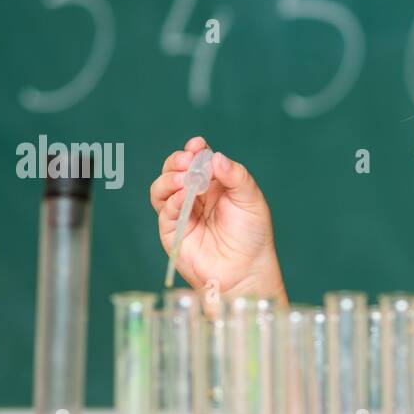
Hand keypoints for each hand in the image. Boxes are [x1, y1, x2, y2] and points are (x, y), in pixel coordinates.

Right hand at [149, 136, 285, 300]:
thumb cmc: (252, 236)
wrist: (246, 270)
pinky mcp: (172, 231)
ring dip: (169, 178)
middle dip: (177, 161)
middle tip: (187, 160)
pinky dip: (172, 198)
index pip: (197, 161)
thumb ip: (235, 176)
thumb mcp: (251, 199)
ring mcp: (181, 213)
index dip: (194, 150)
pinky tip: (184, 195)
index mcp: (214, 185)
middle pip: (174, 170)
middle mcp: (195, 196)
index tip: (198, 144)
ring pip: (162, 187)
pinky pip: (164, 209)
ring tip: (185, 179)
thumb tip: (216, 157)